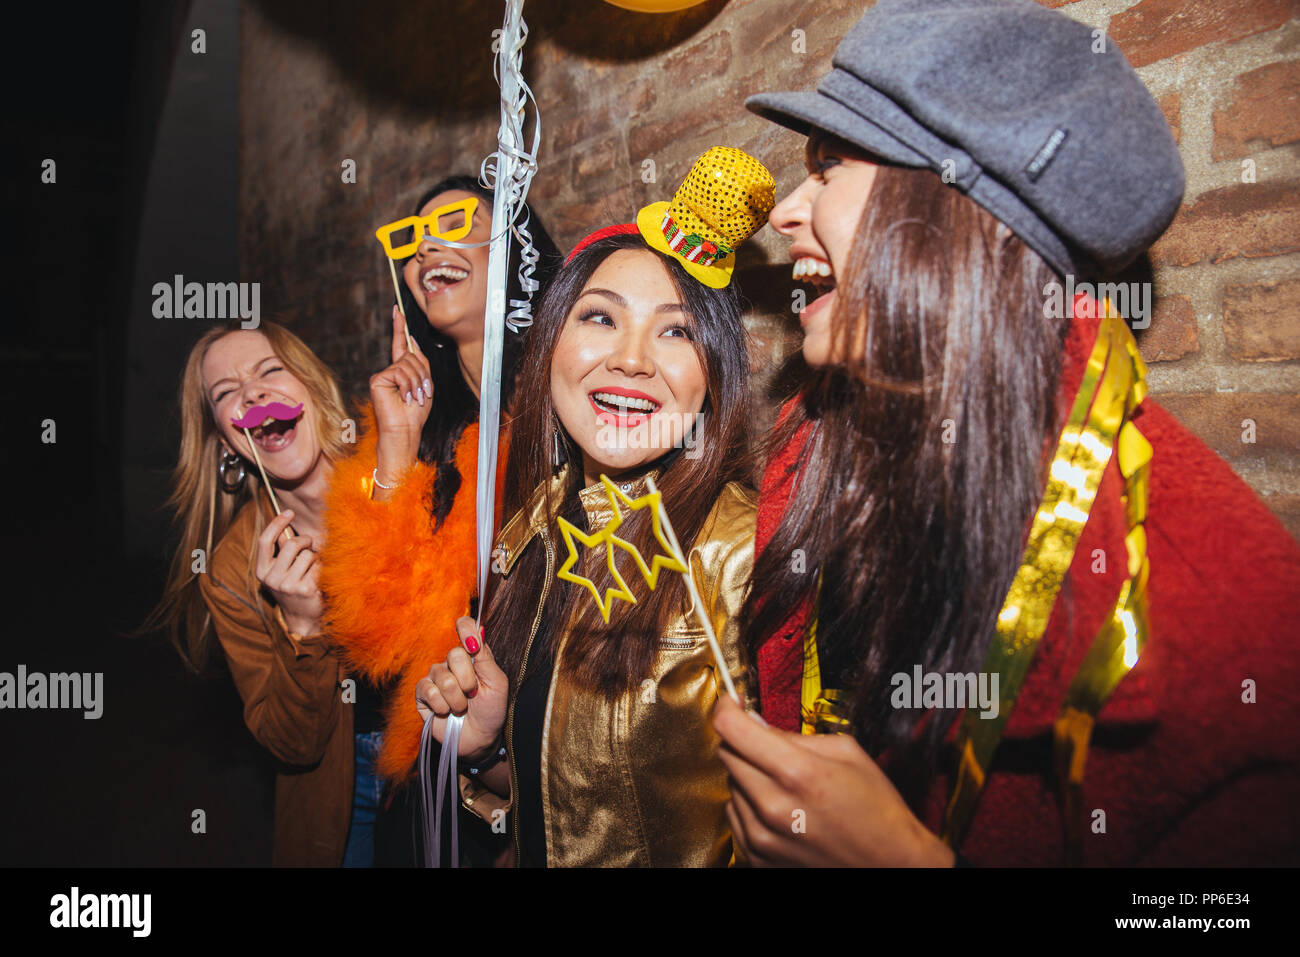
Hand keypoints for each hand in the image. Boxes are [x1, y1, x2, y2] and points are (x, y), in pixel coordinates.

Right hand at [255, 510, 323, 636]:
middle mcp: (272, 579)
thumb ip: (280, 549)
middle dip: (305, 540)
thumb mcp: (280, 570)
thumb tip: (285, 524)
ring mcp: (288, 586)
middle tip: (310, 544)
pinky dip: (321, 568)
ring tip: (312, 568)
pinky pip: (319, 566)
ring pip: (308, 555)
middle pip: (291, 545)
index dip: (276, 523)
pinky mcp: (306, 590)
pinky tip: (318, 578)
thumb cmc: (292, 586)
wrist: (302, 616)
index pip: (265, 541)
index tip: (289, 512)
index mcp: (262, 571)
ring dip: (314, 558)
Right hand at [369, 305, 432, 486]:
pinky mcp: (377, 380)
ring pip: (407, 364)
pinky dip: (407, 385)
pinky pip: (399, 372)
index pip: (400, 345)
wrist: (406, 430)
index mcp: (401, 371)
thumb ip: (420, 362)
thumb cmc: (416, 412)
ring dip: (417, 382)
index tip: (397, 310)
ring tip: (415, 397)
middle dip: (423, 373)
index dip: (399, 327)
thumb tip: (411, 340)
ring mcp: (382, 375)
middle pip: (411, 356)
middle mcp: (390, 371)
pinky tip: (406, 397)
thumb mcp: (425, 383)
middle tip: (423, 392)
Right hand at [414, 616, 509, 760]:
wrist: (480, 738)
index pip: (464, 627)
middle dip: (468, 679)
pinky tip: (446, 712)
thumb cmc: (491, 710)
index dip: (466, 628)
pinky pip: (428, 690)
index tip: (472, 643)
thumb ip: (485, 657)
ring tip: (462, 707)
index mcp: (472, 655)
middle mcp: (452, 662)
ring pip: (443, 676)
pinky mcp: (422, 694)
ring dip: (457, 698)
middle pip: (454, 654)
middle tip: (473, 694)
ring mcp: (436, 677)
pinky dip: (442, 705)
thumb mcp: (497, 683)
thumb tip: (478, 629)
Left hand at [712, 694, 955, 866]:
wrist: (890, 864)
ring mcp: (762, 836)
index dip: (727, 707)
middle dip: (743, 741)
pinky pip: (735, 816)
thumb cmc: (875, 809)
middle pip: (727, 754)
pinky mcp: (758, 857)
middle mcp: (773, 806)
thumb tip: (754, 721)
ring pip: (731, 785)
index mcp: (797, 773)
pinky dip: (750, 806)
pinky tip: (781, 809)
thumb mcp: (845, 752)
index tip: (733, 702)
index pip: (732, 729)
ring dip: (749, 776)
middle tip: (768, 744)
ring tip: (786, 785)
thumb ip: (794, 735)